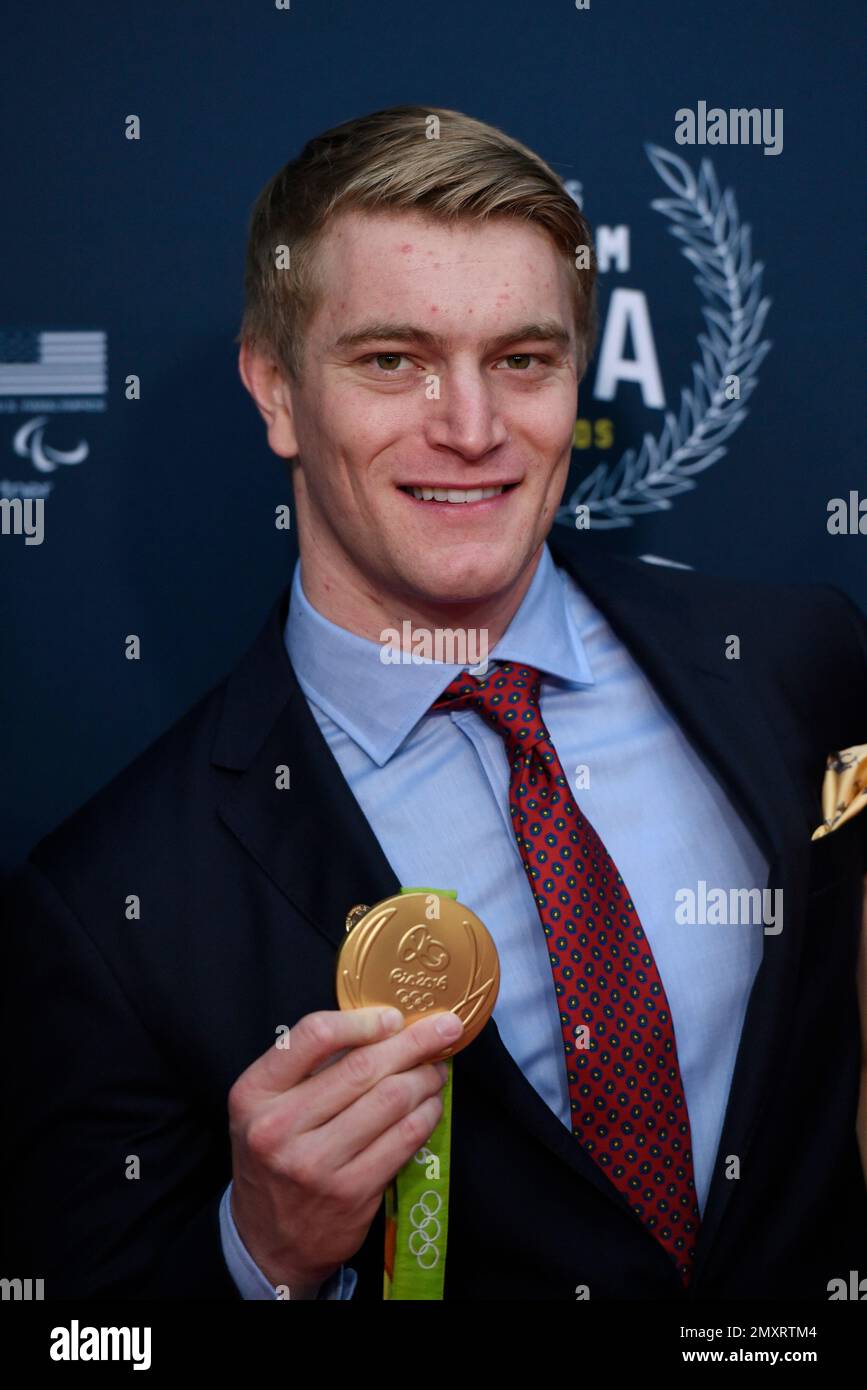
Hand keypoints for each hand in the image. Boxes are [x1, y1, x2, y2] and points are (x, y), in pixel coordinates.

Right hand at [227, 1005, 462, 1296]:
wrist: (267, 1241)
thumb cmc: (275, 1155)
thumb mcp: (268, 1105)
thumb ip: (312, 1066)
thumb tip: (386, 1027)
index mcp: (254, 1093)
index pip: (313, 1037)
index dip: (362, 1021)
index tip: (394, 1017)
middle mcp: (279, 1127)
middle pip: (362, 1068)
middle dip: (414, 1042)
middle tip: (445, 1028)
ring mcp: (315, 1165)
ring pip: (391, 1101)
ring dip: (425, 1078)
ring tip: (436, 1069)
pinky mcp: (351, 1194)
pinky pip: (404, 1139)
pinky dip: (426, 1114)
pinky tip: (431, 1105)